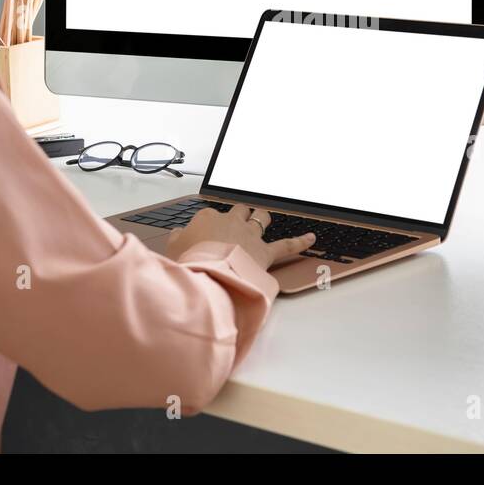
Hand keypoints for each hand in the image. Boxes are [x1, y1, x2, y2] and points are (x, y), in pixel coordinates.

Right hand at [164, 204, 314, 270]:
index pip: (212, 214)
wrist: (209, 274)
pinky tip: (310, 238)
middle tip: (241, 215)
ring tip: (263, 217)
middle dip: (241, 212)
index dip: (212, 222)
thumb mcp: (173, 249)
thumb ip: (177, 238)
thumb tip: (178, 233)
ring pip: (260, 219)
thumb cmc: (190, 262)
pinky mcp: (265, 252)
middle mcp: (231, 222)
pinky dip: (300, 241)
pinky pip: (287, 245)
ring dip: (262, 218)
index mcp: (208, 218)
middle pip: (239, 210)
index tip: (210, 230)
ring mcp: (250, 235)